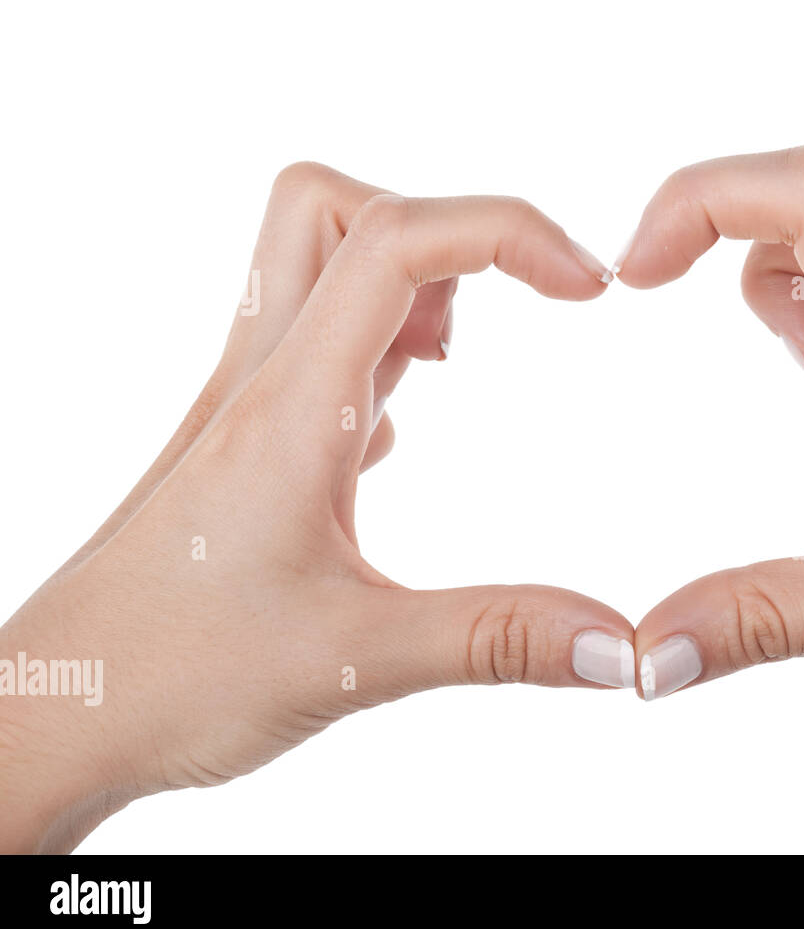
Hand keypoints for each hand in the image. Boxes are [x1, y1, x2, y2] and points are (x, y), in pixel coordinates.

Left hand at [0, 164, 632, 851]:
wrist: (51, 718)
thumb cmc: (170, 679)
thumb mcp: (357, 663)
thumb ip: (499, 641)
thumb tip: (621, 647)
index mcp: (291, 407)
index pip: (398, 240)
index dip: (509, 231)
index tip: (589, 289)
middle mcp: (261, 384)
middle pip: (335, 210)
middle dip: (444, 229)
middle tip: (511, 309)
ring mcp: (245, 412)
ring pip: (318, 272)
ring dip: (408, 286)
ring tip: (460, 363)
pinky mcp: (243, 449)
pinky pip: (310, 350)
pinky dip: (376, 351)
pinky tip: (398, 427)